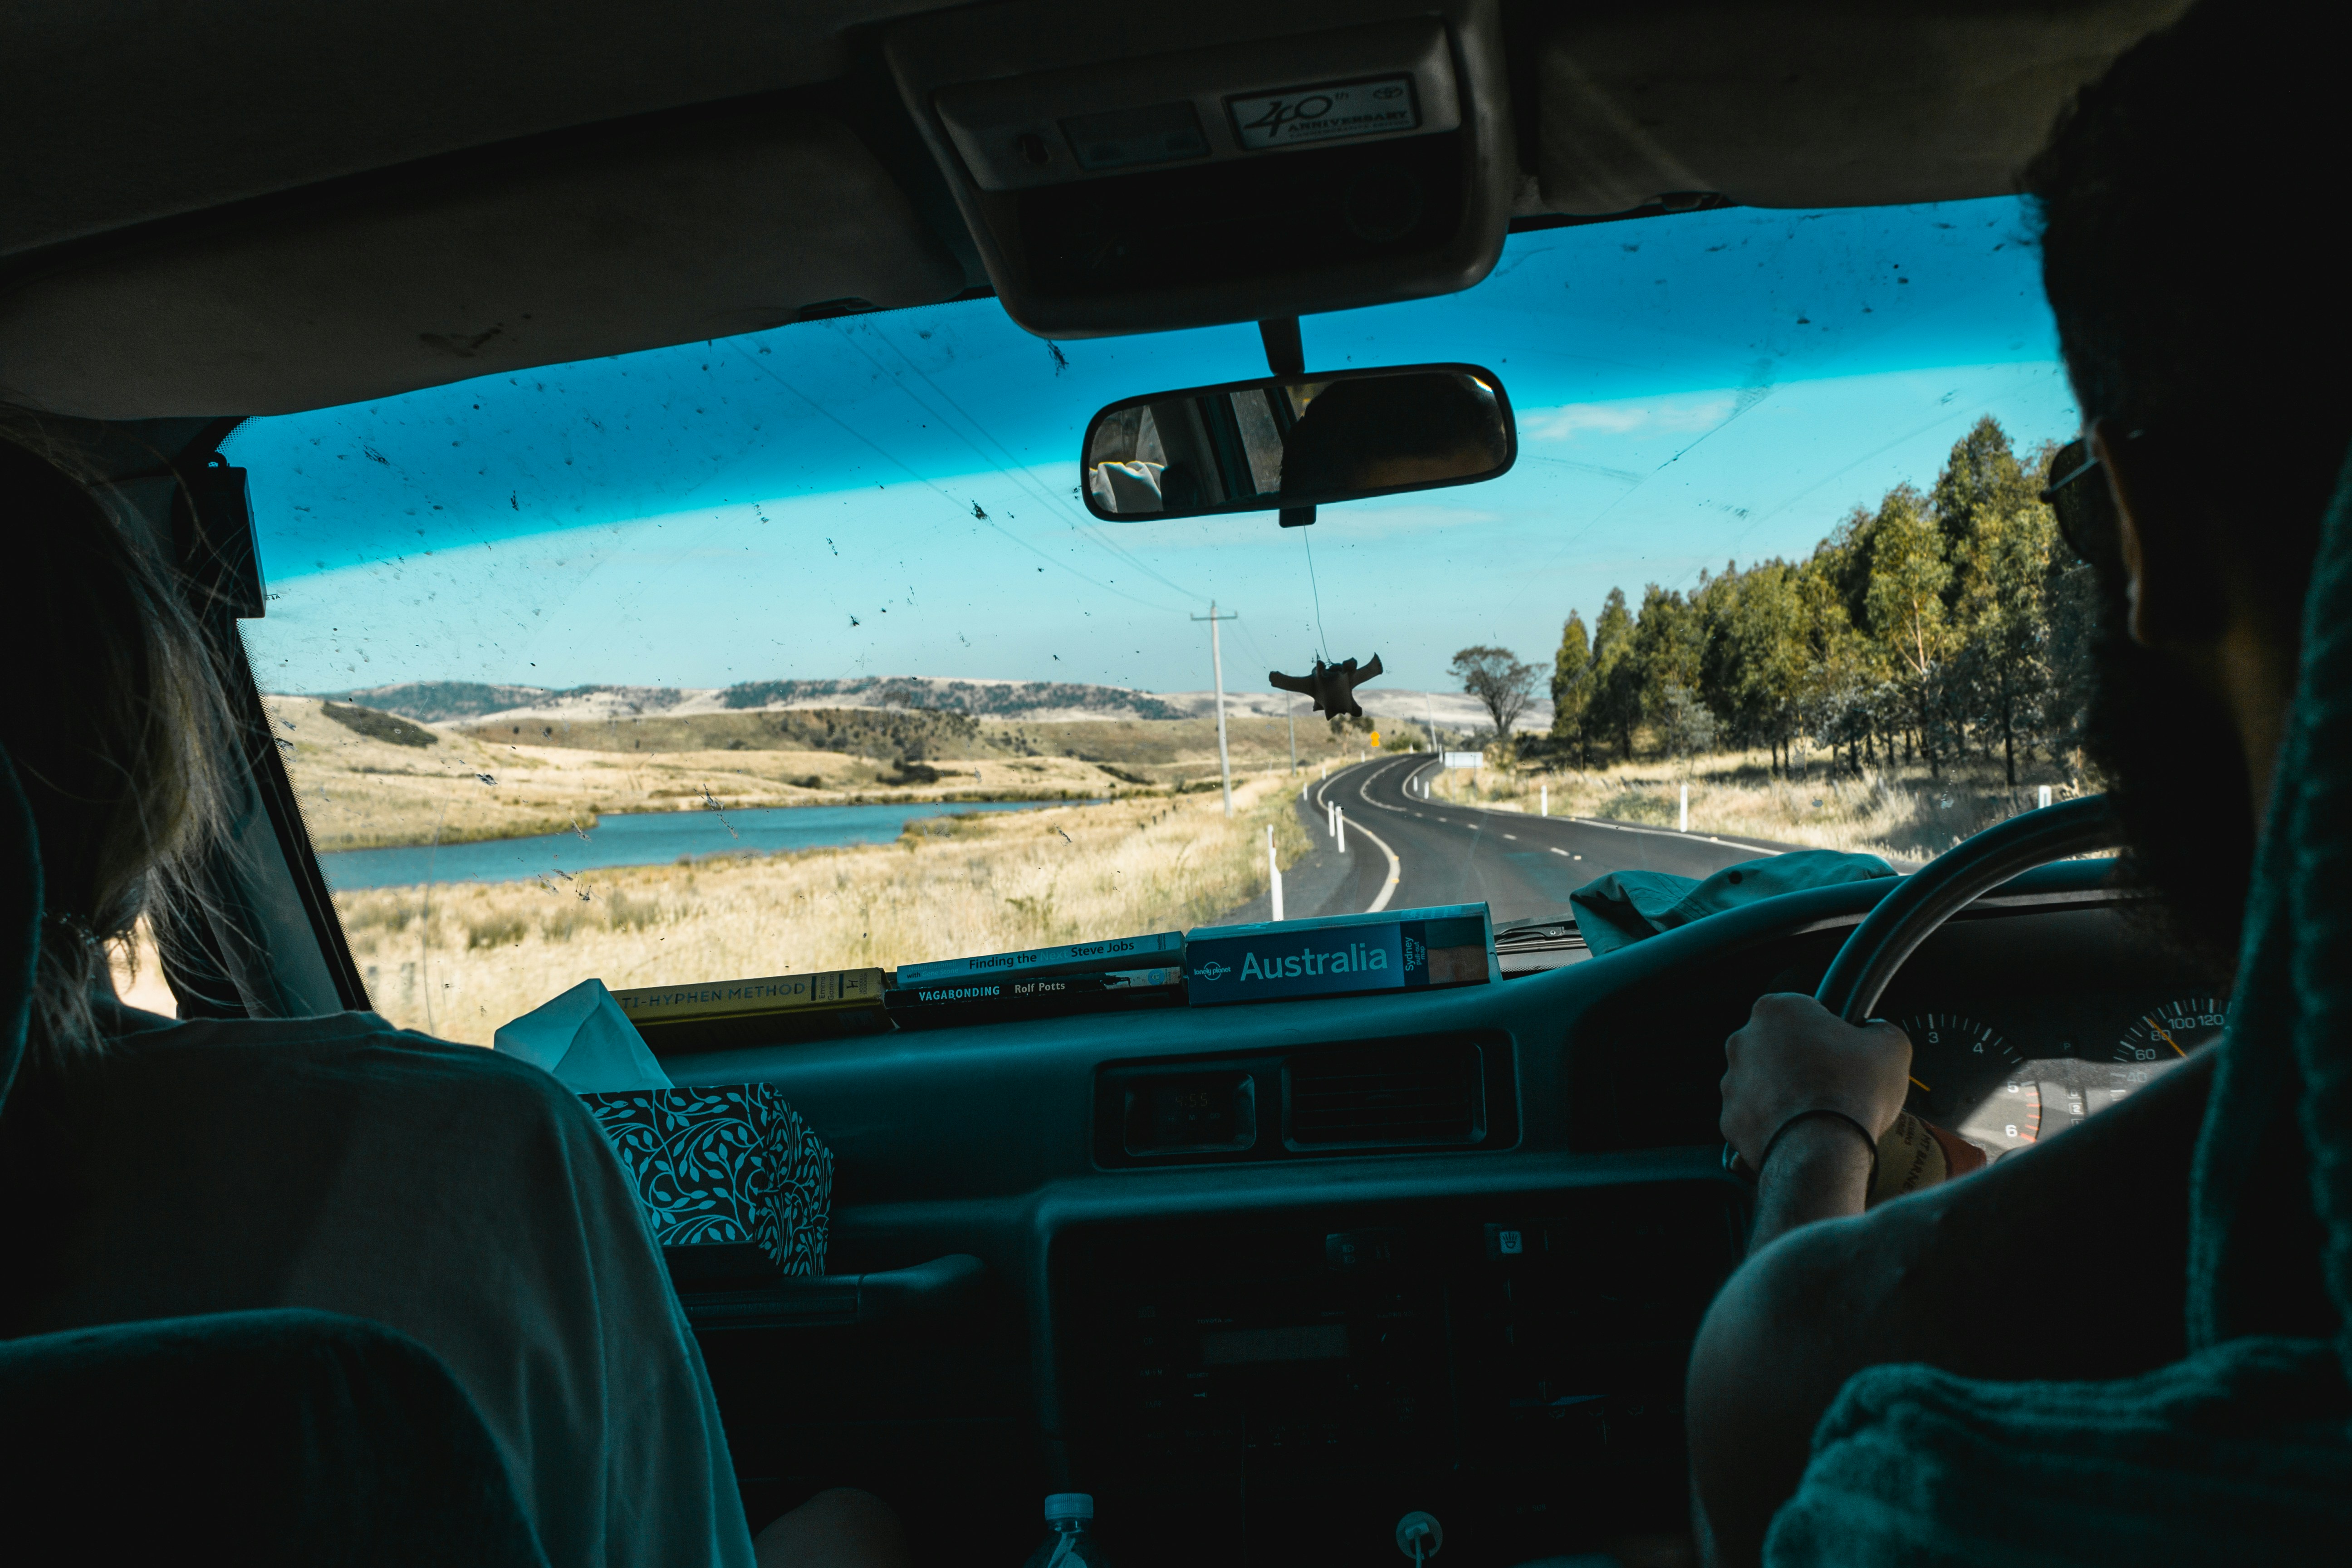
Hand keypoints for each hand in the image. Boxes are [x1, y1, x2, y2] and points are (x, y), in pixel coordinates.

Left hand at [1720, 993, 1913, 1168]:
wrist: (1822, 1152)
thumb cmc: (1853, 1094)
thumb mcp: (1891, 1047)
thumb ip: (1880, 1028)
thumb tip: (1876, 1030)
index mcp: (1776, 1010)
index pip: (1804, 1010)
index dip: (1829, 1031)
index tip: (1844, 1051)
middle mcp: (1743, 1040)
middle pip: (1779, 1046)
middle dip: (1802, 1062)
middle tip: (1834, 1084)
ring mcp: (1731, 1081)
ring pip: (1763, 1082)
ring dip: (1784, 1092)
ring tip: (1817, 1113)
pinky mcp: (1729, 1119)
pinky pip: (1754, 1117)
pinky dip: (1772, 1124)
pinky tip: (1798, 1133)